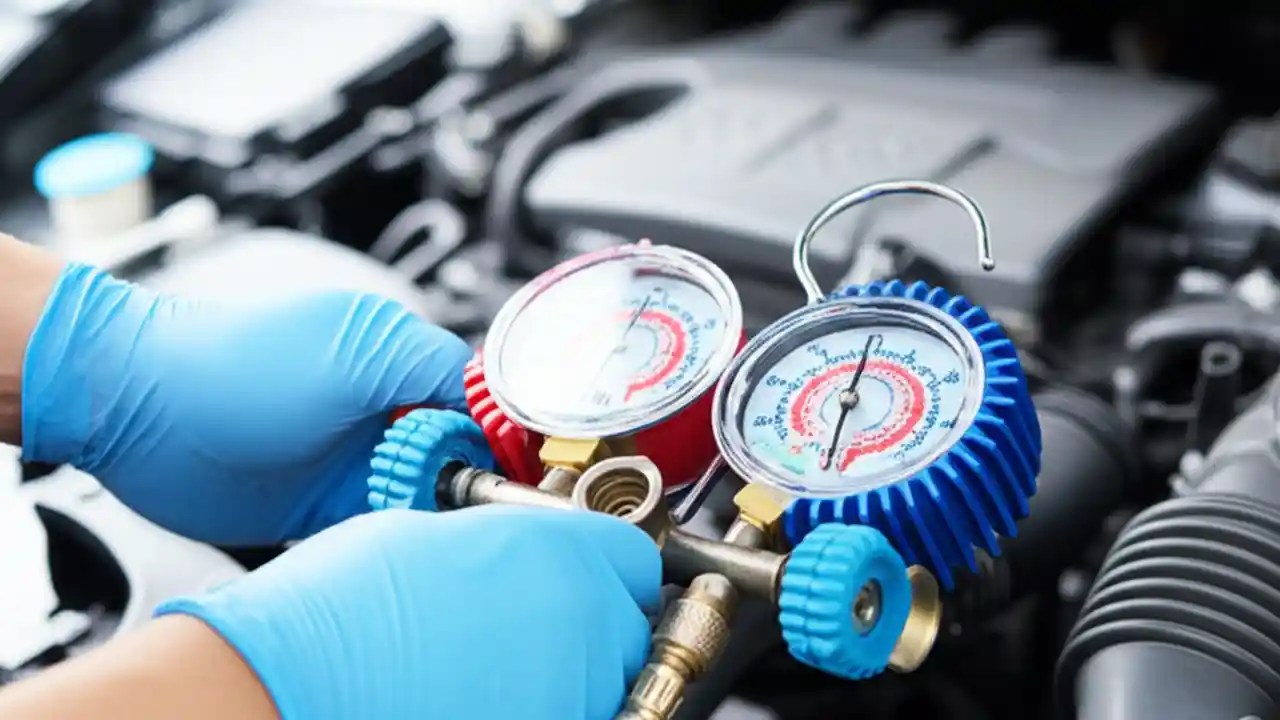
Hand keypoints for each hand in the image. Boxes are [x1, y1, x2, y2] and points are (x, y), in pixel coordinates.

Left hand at [21, 263, 469, 543]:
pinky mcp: (324, 505)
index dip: (493, 435)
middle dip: (464, 480)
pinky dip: (392, 539)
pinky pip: (380, 527)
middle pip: (456, 453)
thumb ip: (430, 368)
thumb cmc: (235, 368)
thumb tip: (487, 403)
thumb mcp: (355, 353)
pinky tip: (391, 542)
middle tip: (458, 502)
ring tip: (419, 522)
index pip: (475, 401)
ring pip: (423, 495)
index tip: (504, 467)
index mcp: (396, 358)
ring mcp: (354, 458)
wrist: (138, 409)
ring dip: (428, 514)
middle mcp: (381, 408)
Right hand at [159, 505, 660, 719]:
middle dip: (590, 630)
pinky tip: (486, 704)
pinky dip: (547, 709)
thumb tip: (522, 559)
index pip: (634, 560)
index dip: (606, 570)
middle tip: (529, 636)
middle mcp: (583, 621)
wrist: (289, 685)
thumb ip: (505, 549)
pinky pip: (574, 718)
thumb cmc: (339, 610)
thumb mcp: (432, 539)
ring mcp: (574, 693)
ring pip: (607, 686)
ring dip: (571, 680)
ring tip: (495, 676)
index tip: (591, 582)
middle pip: (627, 629)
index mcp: (559, 552)